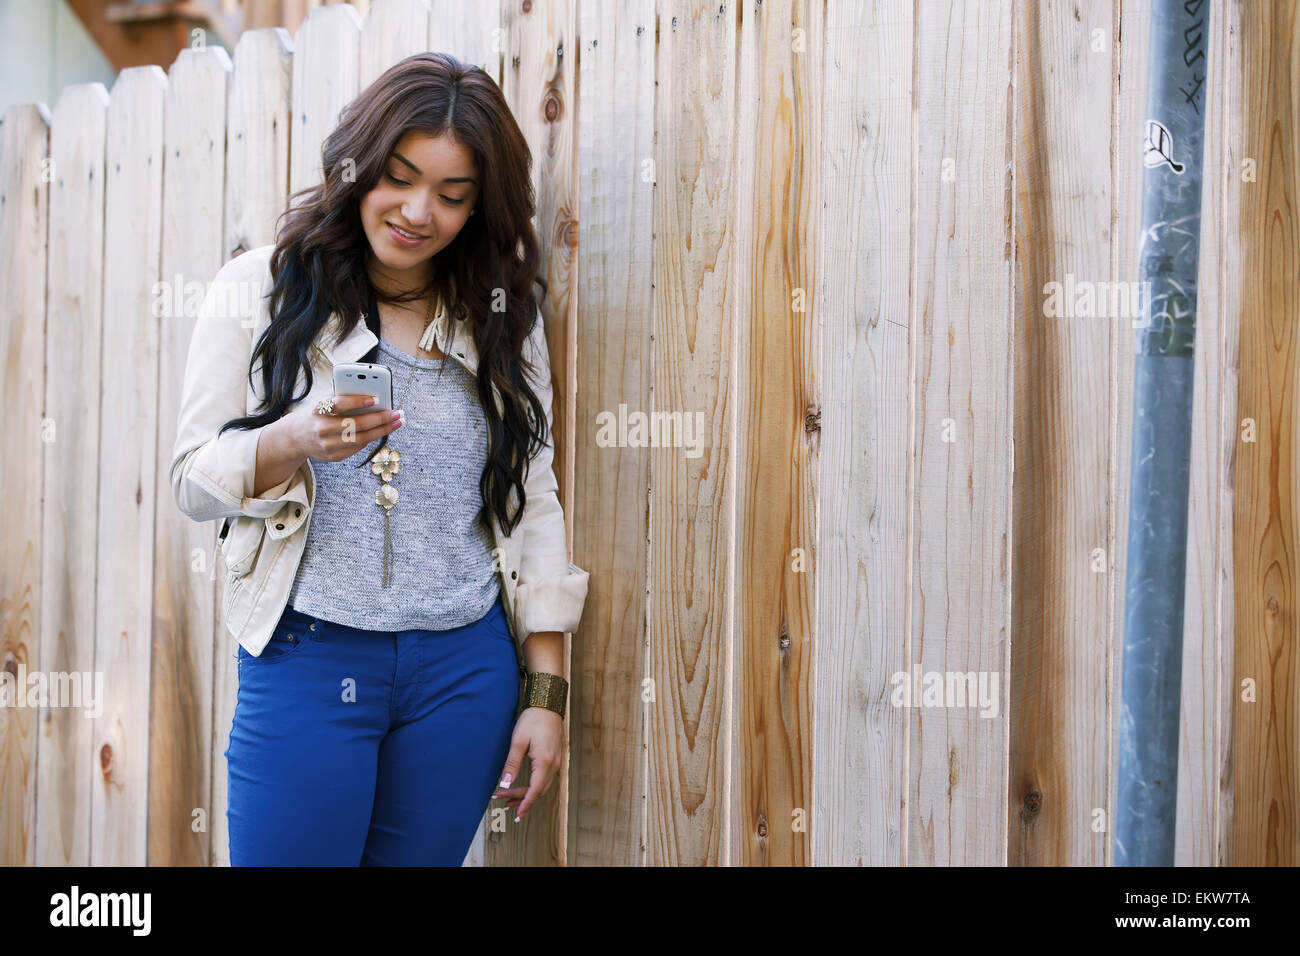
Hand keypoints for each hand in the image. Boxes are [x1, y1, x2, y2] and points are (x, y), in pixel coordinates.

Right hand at [284, 394, 402, 461]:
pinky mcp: (333, 457)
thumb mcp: (322, 400)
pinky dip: (371, 439)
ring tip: (396, 422)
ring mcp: (327, 445)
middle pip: (355, 425)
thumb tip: (370, 387)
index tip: (375, 399)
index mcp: (317, 410)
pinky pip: (357, 448)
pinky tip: (381, 431)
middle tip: (397, 413)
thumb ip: (341, 393)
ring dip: (381, 431)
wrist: (296, 437)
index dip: (357, 402)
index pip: (339, 405)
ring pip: (360, 439)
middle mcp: (321, 429)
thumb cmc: (316, 413)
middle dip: (380, 419)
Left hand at [492, 706, 563, 821]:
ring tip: (509, 799)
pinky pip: (545, 779)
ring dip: (527, 794)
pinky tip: (524, 787)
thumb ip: (511, 764)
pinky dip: (534, 786)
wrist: (548, 705)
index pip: (534, 791)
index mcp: (544, 762)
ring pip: (542, 786)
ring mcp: (556, 762)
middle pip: (538, 791)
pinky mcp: (555, 758)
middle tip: (502, 801)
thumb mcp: (519, 741)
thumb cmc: (533, 720)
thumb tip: (504, 784)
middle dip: (521, 799)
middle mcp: (554, 765)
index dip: (524, 804)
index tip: (516, 815)